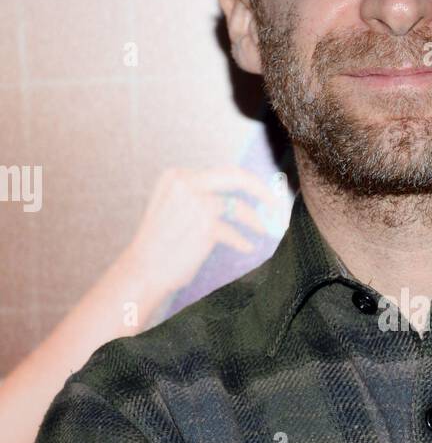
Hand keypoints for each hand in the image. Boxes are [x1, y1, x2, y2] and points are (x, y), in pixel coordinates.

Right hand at [122, 165, 285, 298]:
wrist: (143, 270)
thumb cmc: (162, 244)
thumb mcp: (175, 208)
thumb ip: (201, 195)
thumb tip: (241, 194)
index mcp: (176, 176)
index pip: (222, 171)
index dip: (248, 182)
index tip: (263, 194)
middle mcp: (184, 182)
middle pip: (236, 176)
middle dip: (262, 190)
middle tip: (278, 204)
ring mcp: (194, 201)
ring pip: (238, 206)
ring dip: (256, 220)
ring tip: (263, 230)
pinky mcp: (203, 223)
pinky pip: (234, 231)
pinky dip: (242, 241)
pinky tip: (246, 247)